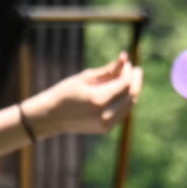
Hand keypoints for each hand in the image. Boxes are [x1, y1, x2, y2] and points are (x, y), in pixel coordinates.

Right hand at [28, 53, 143, 137]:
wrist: (50, 117)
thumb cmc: (64, 93)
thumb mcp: (84, 78)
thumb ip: (107, 70)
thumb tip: (125, 58)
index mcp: (98, 100)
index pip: (125, 83)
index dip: (128, 71)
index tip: (126, 61)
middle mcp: (105, 115)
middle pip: (131, 95)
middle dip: (135, 80)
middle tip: (135, 69)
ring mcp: (106, 124)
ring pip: (129, 105)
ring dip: (131, 90)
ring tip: (127, 78)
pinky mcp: (105, 129)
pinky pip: (122, 112)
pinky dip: (125, 101)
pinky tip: (120, 91)